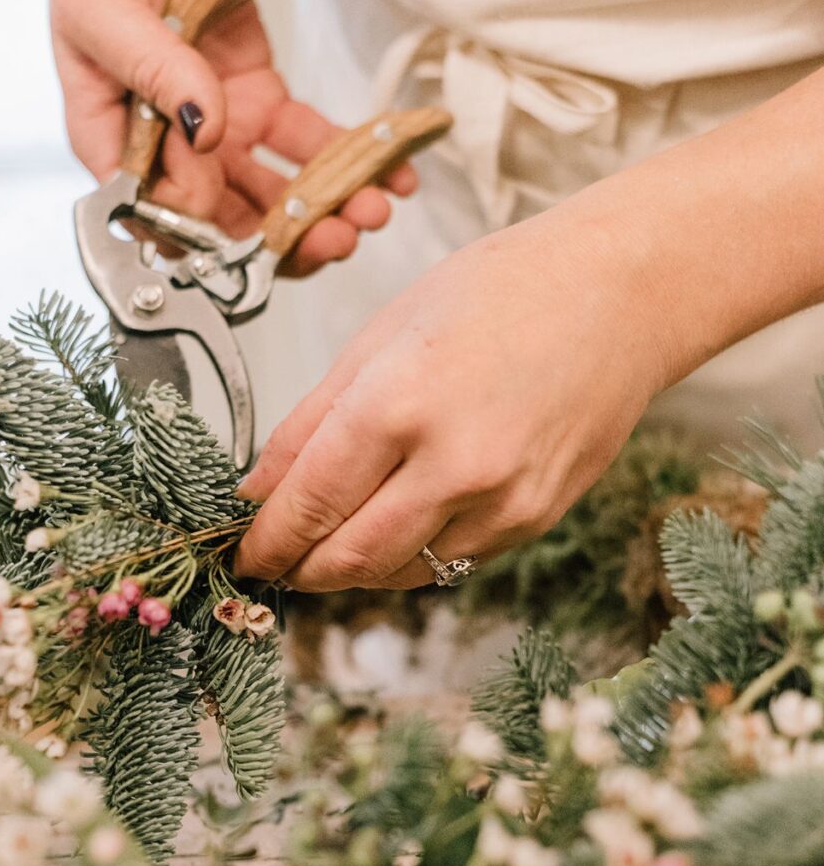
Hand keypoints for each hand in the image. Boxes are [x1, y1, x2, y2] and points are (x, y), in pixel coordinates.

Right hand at [48, 0, 415, 273]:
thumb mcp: (103, 4)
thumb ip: (151, 67)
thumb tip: (203, 129)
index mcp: (116, 146)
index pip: (162, 217)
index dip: (212, 239)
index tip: (262, 237)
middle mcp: (170, 154)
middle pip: (229, 223)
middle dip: (288, 241)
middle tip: (338, 238)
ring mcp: (220, 134)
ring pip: (276, 197)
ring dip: (326, 211)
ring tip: (374, 211)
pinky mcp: (262, 106)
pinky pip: (308, 146)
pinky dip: (351, 162)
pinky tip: (394, 176)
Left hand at [233, 207, 675, 589]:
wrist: (622, 295)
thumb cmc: (503, 292)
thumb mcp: (382, 335)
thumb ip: (311, 422)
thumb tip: (257, 489)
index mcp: (399, 403)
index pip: (307, 504)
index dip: (265, 540)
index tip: (243, 552)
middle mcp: (453, 464)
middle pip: (347, 557)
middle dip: (300, 568)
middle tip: (275, 561)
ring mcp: (502, 500)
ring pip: (399, 572)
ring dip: (351, 570)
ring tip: (328, 546)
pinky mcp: (536, 520)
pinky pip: (451, 562)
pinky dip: (409, 558)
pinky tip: (395, 529)